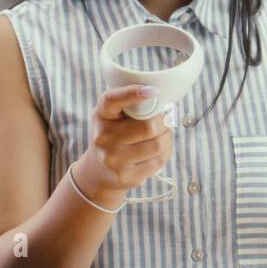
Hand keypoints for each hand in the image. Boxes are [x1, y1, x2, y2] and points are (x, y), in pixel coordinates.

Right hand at [77, 85, 173, 200]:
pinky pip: (158, 161)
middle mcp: (103, 137)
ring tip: (164, 135)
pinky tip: (160, 150)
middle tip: (165, 120)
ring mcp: (113, 159)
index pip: (112, 100)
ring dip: (167, 138)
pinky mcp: (126, 176)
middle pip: (148, 126)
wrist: (98, 170)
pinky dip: (166, 153)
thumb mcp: (113, 116)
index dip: (133, 93)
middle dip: (164, 122)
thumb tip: (163, 102)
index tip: (153, 91)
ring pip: (157, 145)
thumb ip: (131, 105)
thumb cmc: (114, 134)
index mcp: (101, 114)